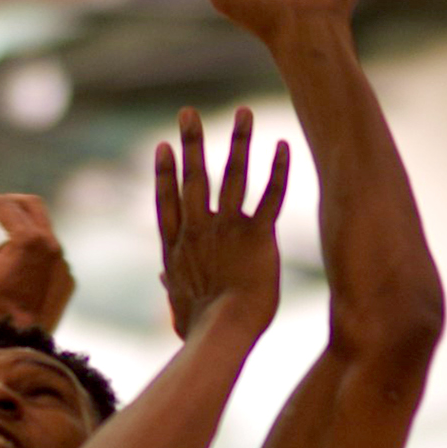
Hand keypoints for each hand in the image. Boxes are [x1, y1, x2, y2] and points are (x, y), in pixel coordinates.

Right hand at [0, 184, 75, 330]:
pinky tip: (16, 274)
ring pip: (42, 232)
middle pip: (33, 206)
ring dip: (19, 232)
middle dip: (9, 202)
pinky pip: (49, 256)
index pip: (5, 206)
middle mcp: (53, 247)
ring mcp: (63, 264)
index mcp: (30, 240)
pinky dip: (32, 253)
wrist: (20, 346)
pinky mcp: (67, 280)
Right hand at [155, 107, 288, 337]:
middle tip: (189, 112)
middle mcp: (198, 230)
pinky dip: (278, 171)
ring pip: (232, 176)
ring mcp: (226, 229)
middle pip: (193, 178)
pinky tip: (283, 146)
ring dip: (239, 141)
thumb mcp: (178, 307)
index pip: (167, 201)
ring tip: (245, 113)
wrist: (220, 335)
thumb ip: (172, 287)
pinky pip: (270, 197)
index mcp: (177, 247)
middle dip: (192, 142)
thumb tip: (163, 282)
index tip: (165, 145)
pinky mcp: (256, 235)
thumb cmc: (200, 329)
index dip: (165, 171)